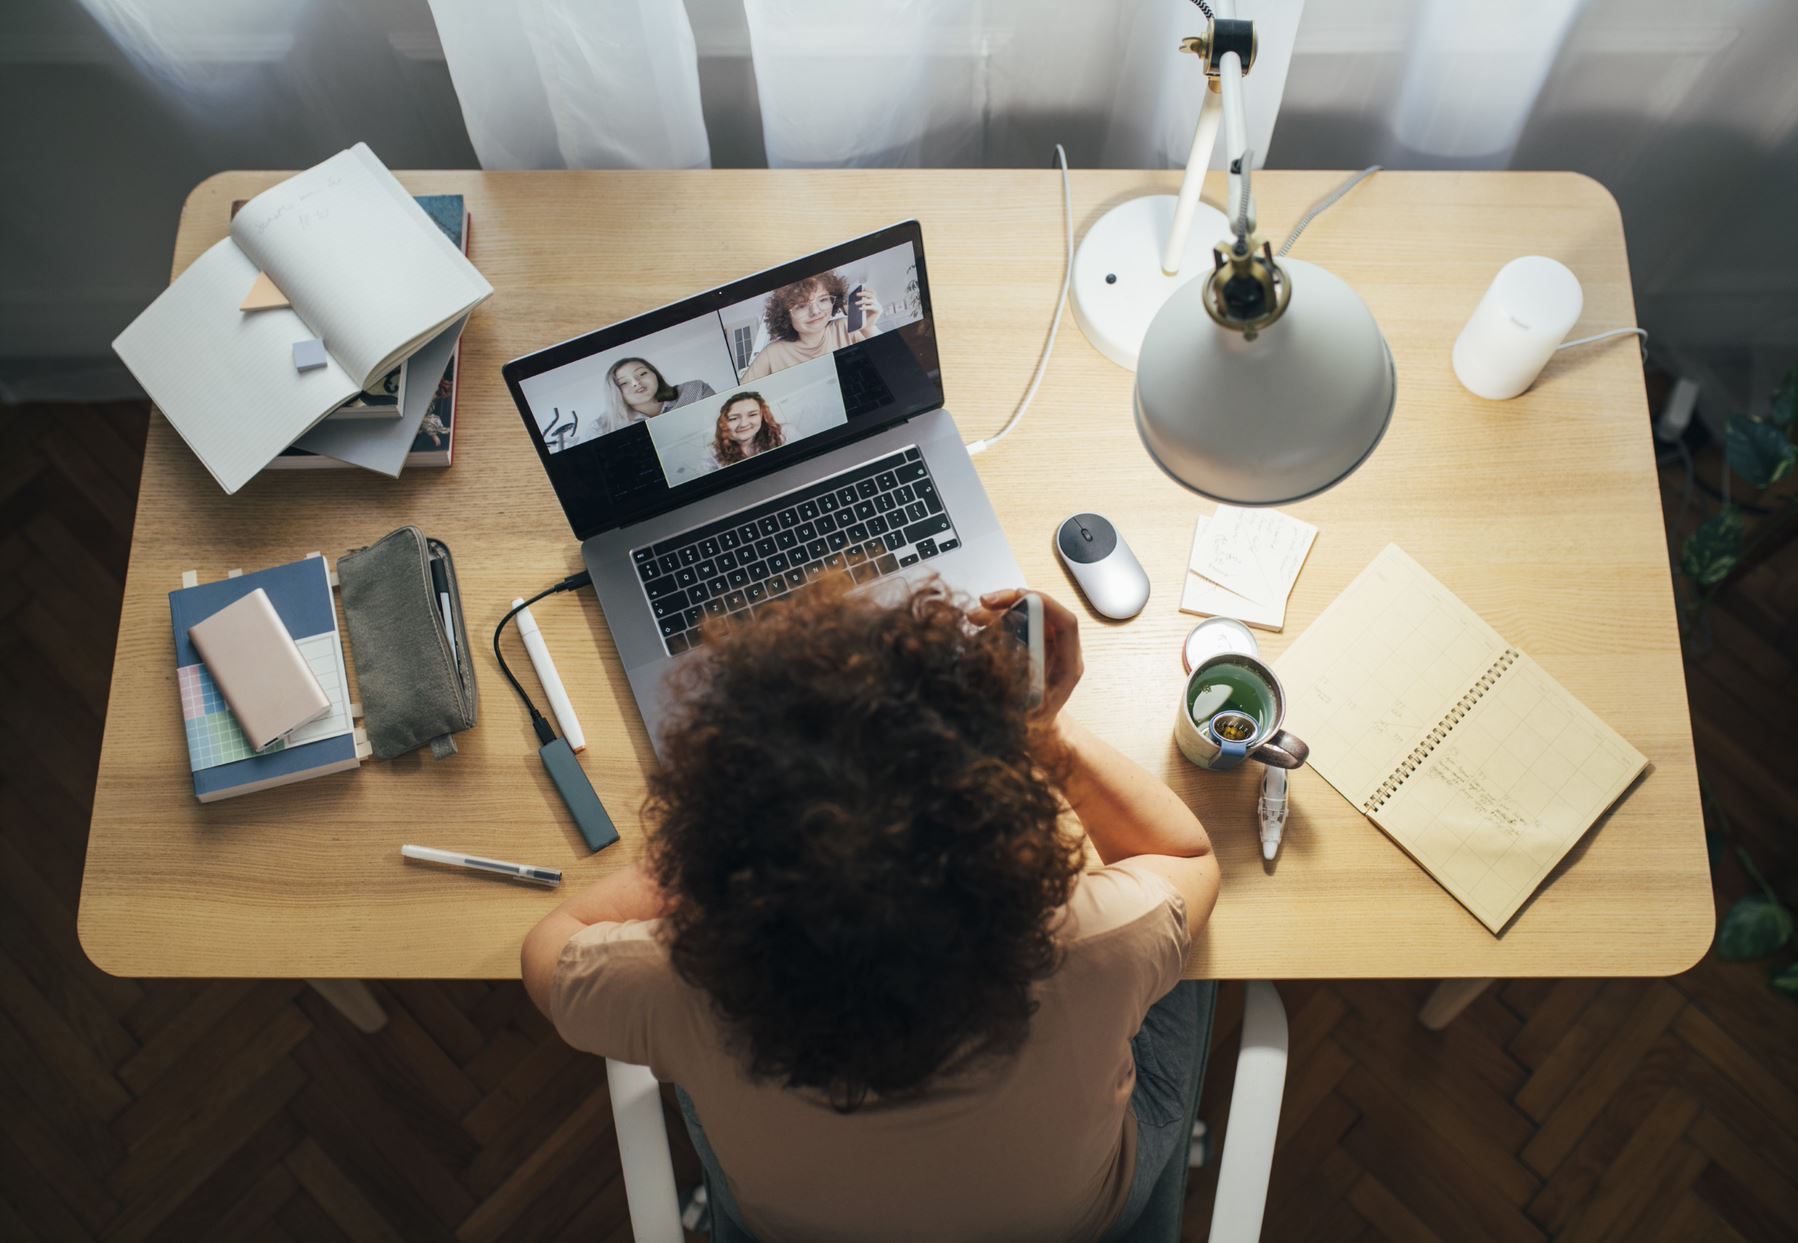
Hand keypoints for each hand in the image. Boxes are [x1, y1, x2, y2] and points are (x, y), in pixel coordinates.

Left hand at [855, 286, 880, 331]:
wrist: (866, 327)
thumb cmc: (861, 318)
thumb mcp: (857, 309)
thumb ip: (854, 304)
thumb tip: (847, 301)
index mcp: (872, 301)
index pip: (872, 292)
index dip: (867, 289)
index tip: (861, 288)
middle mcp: (876, 302)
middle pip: (871, 295)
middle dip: (864, 293)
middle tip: (857, 294)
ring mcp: (878, 306)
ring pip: (871, 300)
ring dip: (863, 300)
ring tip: (856, 303)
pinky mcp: (878, 310)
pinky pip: (872, 306)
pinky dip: (866, 307)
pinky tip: (860, 308)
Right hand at [969, 588, 1082, 721]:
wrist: (1037, 728)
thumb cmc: (1036, 723)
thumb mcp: (1031, 712)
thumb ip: (1024, 693)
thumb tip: (1006, 668)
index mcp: (1068, 664)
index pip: (1066, 623)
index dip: (1045, 606)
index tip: (1019, 599)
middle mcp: (1059, 648)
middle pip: (1042, 610)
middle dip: (1014, 601)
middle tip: (985, 602)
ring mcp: (1044, 643)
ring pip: (1025, 613)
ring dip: (999, 609)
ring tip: (974, 615)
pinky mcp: (1029, 642)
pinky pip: (1013, 622)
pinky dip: (995, 619)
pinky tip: (977, 623)